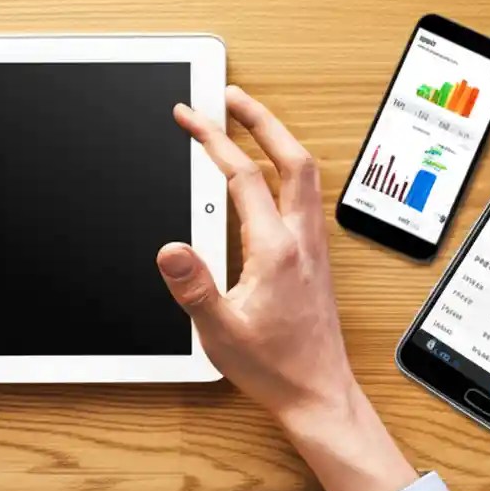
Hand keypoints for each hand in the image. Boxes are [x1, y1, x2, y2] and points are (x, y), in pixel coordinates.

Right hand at [157, 86, 415, 490]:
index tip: (189, 116)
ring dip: (276, 140)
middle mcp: (302, 240)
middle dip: (260, 119)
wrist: (319, 394)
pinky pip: (304, 195)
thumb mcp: (220, 330)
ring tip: (247, 121)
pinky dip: (284, 168)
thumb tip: (170, 247)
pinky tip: (268, 174)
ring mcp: (313, 246)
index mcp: (276, 250)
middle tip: (230, 96)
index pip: (242, 177)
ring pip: (303, 174)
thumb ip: (193, 285)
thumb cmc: (274, 368)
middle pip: (290, 158)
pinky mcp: (315, 257)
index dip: (212, 139)